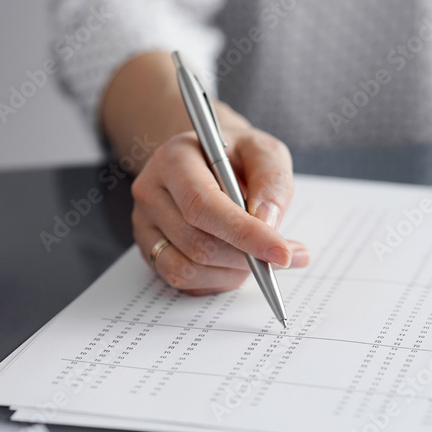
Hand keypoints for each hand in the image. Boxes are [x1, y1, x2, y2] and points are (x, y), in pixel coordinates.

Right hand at [130, 102, 308, 294]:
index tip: (282, 253)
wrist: (209, 160)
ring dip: (234, 272)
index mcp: (175, 159)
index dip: (244, 233)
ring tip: (264, 258)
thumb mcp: (263, 151)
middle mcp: (151, 191)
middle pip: (197, 242)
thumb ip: (271, 179)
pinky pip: (182, 280)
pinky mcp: (149, 249)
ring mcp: (145, 224)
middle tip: (286, 256)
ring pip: (189, 267)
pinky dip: (219, 280)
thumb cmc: (237, 156)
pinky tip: (239, 266)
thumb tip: (267, 221)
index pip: (203, 204)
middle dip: (247, 257)